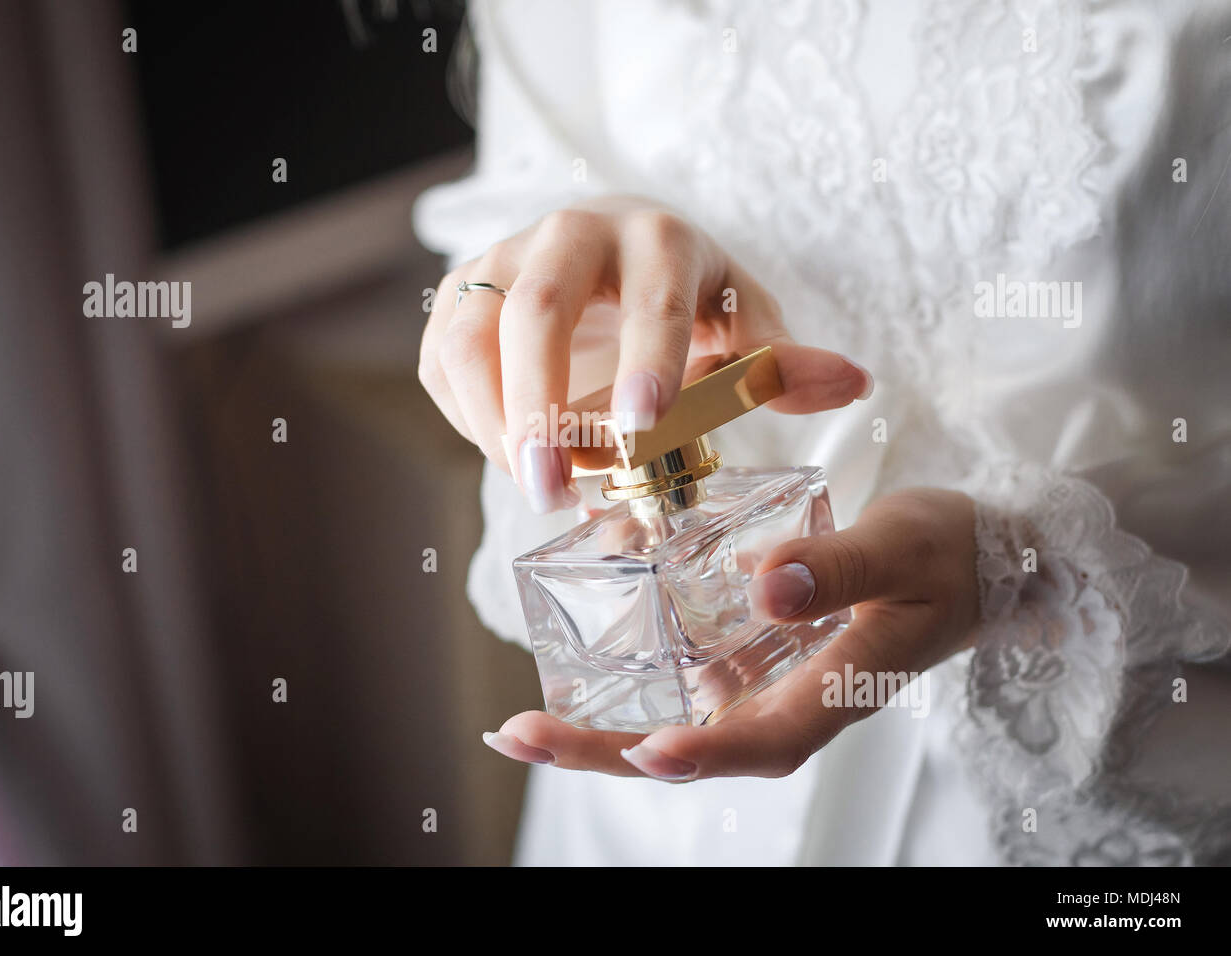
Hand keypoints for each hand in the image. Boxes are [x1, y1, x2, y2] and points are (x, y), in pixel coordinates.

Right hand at [418, 195, 872, 512]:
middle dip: (541, 406)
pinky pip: (446, 360)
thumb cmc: (684, 294)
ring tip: (535, 487)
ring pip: (474, 336)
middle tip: (553, 486)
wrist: (605, 253)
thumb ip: (781, 359)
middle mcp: (570, 233)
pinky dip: (471, 418)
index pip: (651, 292)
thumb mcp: (740, 318)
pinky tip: (512, 457)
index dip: (646, 357)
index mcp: (655, 236)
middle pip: (537, 310)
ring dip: (496, 421)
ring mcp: (503, 259)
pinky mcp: (459, 295)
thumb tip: (852, 382)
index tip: (640, 428)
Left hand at [483, 489, 979, 779]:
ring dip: (602, 726)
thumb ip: (838, 568)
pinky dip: (632, 676)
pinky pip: (686, 677)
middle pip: (693, 747)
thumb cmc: (944, 555)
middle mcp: (789, 701)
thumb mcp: (902, 549)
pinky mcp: (752, 655)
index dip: (705, 751)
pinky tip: (579, 657)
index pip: (764, 739)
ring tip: (523, 724)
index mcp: (834, 690)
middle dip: (606, 751)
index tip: (648, 751)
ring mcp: (766, 682)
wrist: (965, 557)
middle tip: (520, 735)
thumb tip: (766, 588)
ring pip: (677, 719)